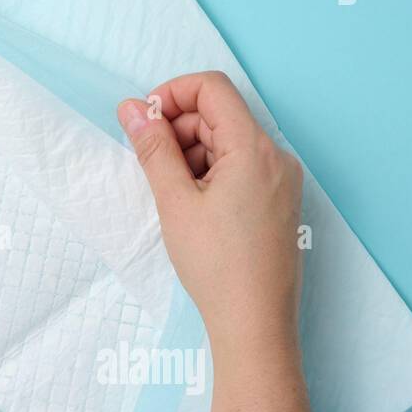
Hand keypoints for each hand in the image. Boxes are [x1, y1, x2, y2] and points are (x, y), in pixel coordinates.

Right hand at [117, 71, 316, 411]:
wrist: (255, 323)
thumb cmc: (216, 264)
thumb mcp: (174, 201)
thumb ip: (152, 148)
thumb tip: (131, 108)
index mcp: (254, 149)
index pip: (211, 88)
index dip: (171, 95)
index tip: (143, 123)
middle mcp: (275, 157)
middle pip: (219, 115)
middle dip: (178, 129)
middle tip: (149, 165)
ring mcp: (280, 180)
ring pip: (227, 142)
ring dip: (191, 154)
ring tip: (172, 196)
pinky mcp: (277, 202)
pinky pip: (239, 167)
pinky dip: (209, 174)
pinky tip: (191, 207)